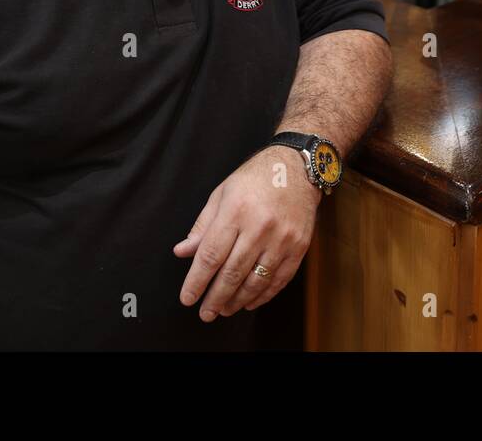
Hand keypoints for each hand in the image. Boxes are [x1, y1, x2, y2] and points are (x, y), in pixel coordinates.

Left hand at [173, 144, 321, 320]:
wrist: (297, 168)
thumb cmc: (254, 179)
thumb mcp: (222, 194)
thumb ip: (203, 226)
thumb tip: (182, 252)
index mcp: (235, 211)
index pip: (211, 255)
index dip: (197, 281)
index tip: (187, 298)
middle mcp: (259, 227)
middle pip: (232, 273)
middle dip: (215, 298)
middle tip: (205, 313)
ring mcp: (282, 239)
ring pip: (256, 281)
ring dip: (237, 300)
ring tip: (224, 310)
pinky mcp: (299, 247)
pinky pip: (279, 280)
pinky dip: (263, 296)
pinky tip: (249, 302)